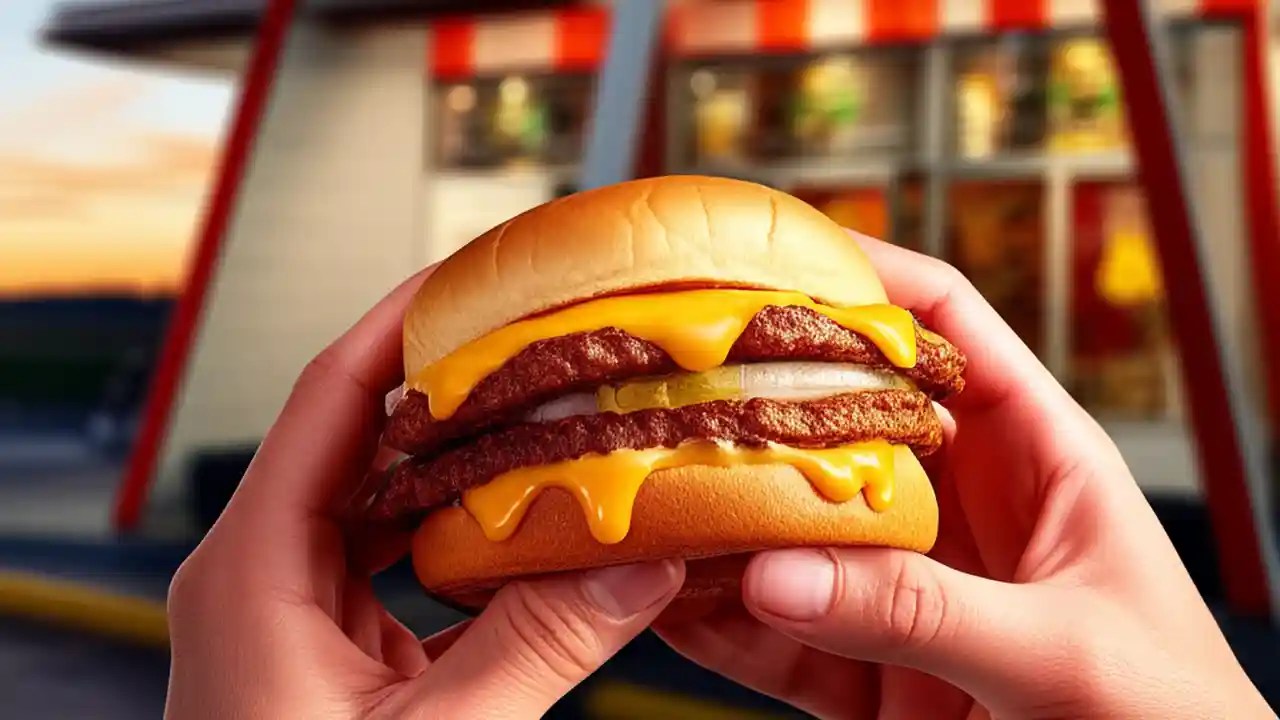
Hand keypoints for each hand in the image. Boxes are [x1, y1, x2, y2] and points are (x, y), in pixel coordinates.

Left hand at [165, 269, 684, 718]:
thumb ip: (544, 646)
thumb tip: (647, 561)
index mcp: (253, 568)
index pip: (329, 399)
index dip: (402, 323)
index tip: (473, 273)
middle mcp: (262, 573)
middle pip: (361, 440)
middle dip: (454, 390)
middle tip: (540, 343)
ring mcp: (295, 612)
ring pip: (387, 504)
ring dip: (466, 466)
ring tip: (549, 421)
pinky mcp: (330, 652)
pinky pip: (400, 565)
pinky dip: (464, 540)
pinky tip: (529, 530)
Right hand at [655, 236, 1272, 718]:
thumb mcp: (1061, 650)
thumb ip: (922, 609)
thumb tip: (779, 573)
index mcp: (1038, 459)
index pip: (952, 329)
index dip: (869, 278)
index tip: (776, 254)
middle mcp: (963, 510)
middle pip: (845, 425)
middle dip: (760, 401)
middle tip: (674, 379)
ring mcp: (911, 588)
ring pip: (798, 533)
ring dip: (726, 523)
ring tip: (649, 503)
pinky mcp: (876, 670)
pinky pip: (783, 637)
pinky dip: (723, 626)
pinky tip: (670, 608)